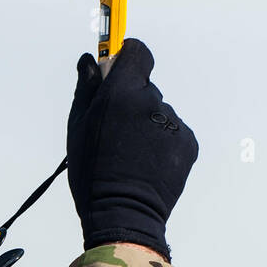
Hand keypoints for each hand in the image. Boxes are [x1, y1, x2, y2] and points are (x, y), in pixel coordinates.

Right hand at [66, 39, 198, 261]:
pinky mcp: (188, 143)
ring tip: (132, 156)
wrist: (123, 214)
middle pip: (145, 87)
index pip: (137, 52)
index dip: (127, 58)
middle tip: (117, 133)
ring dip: (147, 126)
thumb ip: (87, 88)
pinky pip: (173, 133)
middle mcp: (151, 102)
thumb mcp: (77, 128)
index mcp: (121, 93)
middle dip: (132, 101)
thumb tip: (91, 60)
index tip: (119, 70)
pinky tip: (147, 165)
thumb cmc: (92, 174)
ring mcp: (173, 123)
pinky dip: (162, 144)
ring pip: (159, 113)